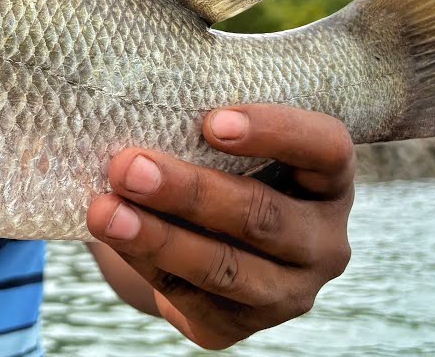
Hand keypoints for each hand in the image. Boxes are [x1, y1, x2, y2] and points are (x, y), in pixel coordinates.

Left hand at [87, 105, 354, 349]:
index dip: (276, 132)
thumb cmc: (214, 168)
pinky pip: (189, 297)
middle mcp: (323, 242)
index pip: (325, 149)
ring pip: (223, 268)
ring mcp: (287, 292)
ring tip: (105, 211)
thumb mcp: (225, 144)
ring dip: (157, 237)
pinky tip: (111, 236)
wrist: (198, 241)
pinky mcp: (239, 327)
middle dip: (189, 192)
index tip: (212, 121)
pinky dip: (144, 262)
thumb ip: (202, 127)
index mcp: (329, 181)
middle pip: (262, 216)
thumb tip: (135, 108)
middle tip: (130, 167)